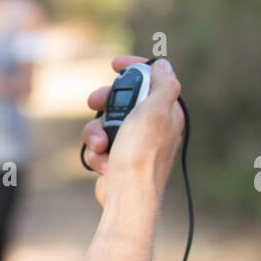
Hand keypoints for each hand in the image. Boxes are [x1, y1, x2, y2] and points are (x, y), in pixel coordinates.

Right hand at [81, 55, 184, 207]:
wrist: (128, 196)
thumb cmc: (141, 155)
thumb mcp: (155, 111)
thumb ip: (163, 84)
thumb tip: (163, 65)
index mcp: (166, 111)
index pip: (152, 78)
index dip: (133, 67)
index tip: (115, 65)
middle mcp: (152, 126)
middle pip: (123, 98)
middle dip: (105, 101)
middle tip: (94, 102)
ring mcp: (134, 143)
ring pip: (105, 122)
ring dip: (96, 132)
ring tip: (100, 146)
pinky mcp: (118, 158)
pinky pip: (100, 144)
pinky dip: (97, 152)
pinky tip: (103, 163)